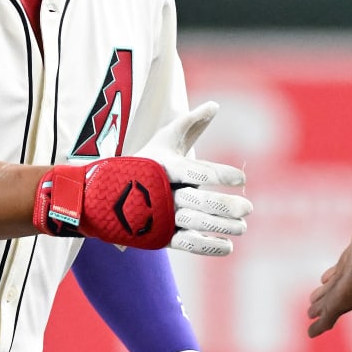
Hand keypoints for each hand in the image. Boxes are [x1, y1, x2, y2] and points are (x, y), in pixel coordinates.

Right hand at [32, 103, 251, 254]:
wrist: (103, 194)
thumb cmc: (144, 162)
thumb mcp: (164, 140)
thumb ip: (190, 124)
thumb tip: (215, 105)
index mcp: (164, 167)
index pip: (195, 170)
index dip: (219, 174)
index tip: (242, 178)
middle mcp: (162, 191)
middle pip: (197, 199)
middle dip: (224, 205)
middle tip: (249, 207)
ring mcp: (159, 215)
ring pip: (194, 222)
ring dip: (221, 226)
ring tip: (243, 226)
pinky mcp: (159, 235)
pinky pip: (186, 244)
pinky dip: (207, 247)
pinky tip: (228, 246)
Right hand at [306, 193, 351, 336]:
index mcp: (349, 266)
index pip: (337, 273)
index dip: (332, 275)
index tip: (326, 278)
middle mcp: (343, 282)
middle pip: (330, 290)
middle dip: (322, 295)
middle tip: (314, 300)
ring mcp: (339, 296)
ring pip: (325, 305)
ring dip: (318, 309)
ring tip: (311, 313)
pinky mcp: (337, 308)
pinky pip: (325, 320)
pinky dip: (318, 327)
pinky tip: (311, 334)